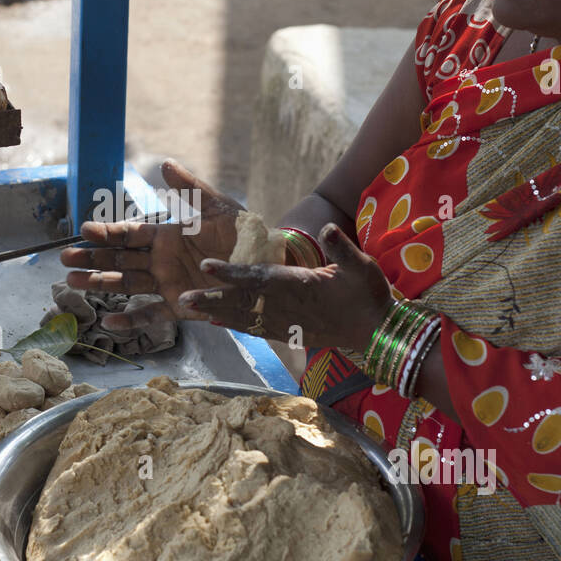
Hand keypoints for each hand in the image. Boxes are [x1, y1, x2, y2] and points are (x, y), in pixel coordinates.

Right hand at [59, 159, 244, 330]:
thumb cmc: (242, 233)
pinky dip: (130, 319)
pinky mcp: (179, 305)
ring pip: (126, 283)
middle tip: (65, 259)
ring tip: (72, 283)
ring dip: (100, 282)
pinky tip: (108, 322)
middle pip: (119, 258)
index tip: (84, 230)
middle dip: (92, 258)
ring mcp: (167, 283)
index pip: (129, 233)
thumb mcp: (217, 207)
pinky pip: (150, 314)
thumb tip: (165, 163)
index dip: (107, 232)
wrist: (264, 263)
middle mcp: (160, 259)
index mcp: (166, 235)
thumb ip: (190, 188)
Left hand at [178, 224, 393, 348]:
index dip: (231, 272)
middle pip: (241, 300)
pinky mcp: (288, 333)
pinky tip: (216, 322)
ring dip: (215, 312)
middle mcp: (286, 307)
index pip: (258, 277)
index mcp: (299, 286)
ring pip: (243, 317)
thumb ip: (342, 247)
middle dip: (211, 298)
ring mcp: (286, 323)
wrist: (377, 333)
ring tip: (188, 307)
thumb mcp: (361, 266)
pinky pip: (254, 329)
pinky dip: (233, 324)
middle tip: (182, 298)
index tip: (207, 267)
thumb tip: (328, 227)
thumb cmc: (368, 295)